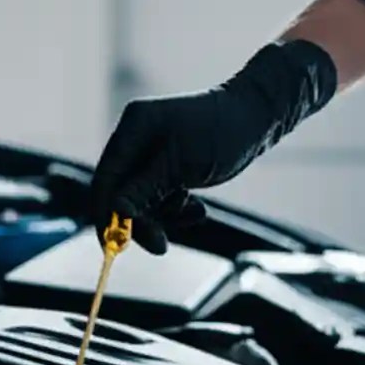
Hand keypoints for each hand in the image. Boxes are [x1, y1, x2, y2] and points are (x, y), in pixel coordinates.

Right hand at [90, 40, 336, 253]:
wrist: (258, 117)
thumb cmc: (223, 132)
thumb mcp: (180, 166)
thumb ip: (144, 189)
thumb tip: (116, 212)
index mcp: (133, 126)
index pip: (106, 178)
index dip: (105, 214)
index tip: (114, 247)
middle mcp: (136, 138)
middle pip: (121, 193)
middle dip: (140, 221)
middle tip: (161, 246)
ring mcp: (151, 153)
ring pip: (142, 200)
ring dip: (164, 216)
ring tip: (194, 213)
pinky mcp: (167, 166)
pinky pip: (160, 197)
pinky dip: (176, 209)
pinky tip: (197, 210)